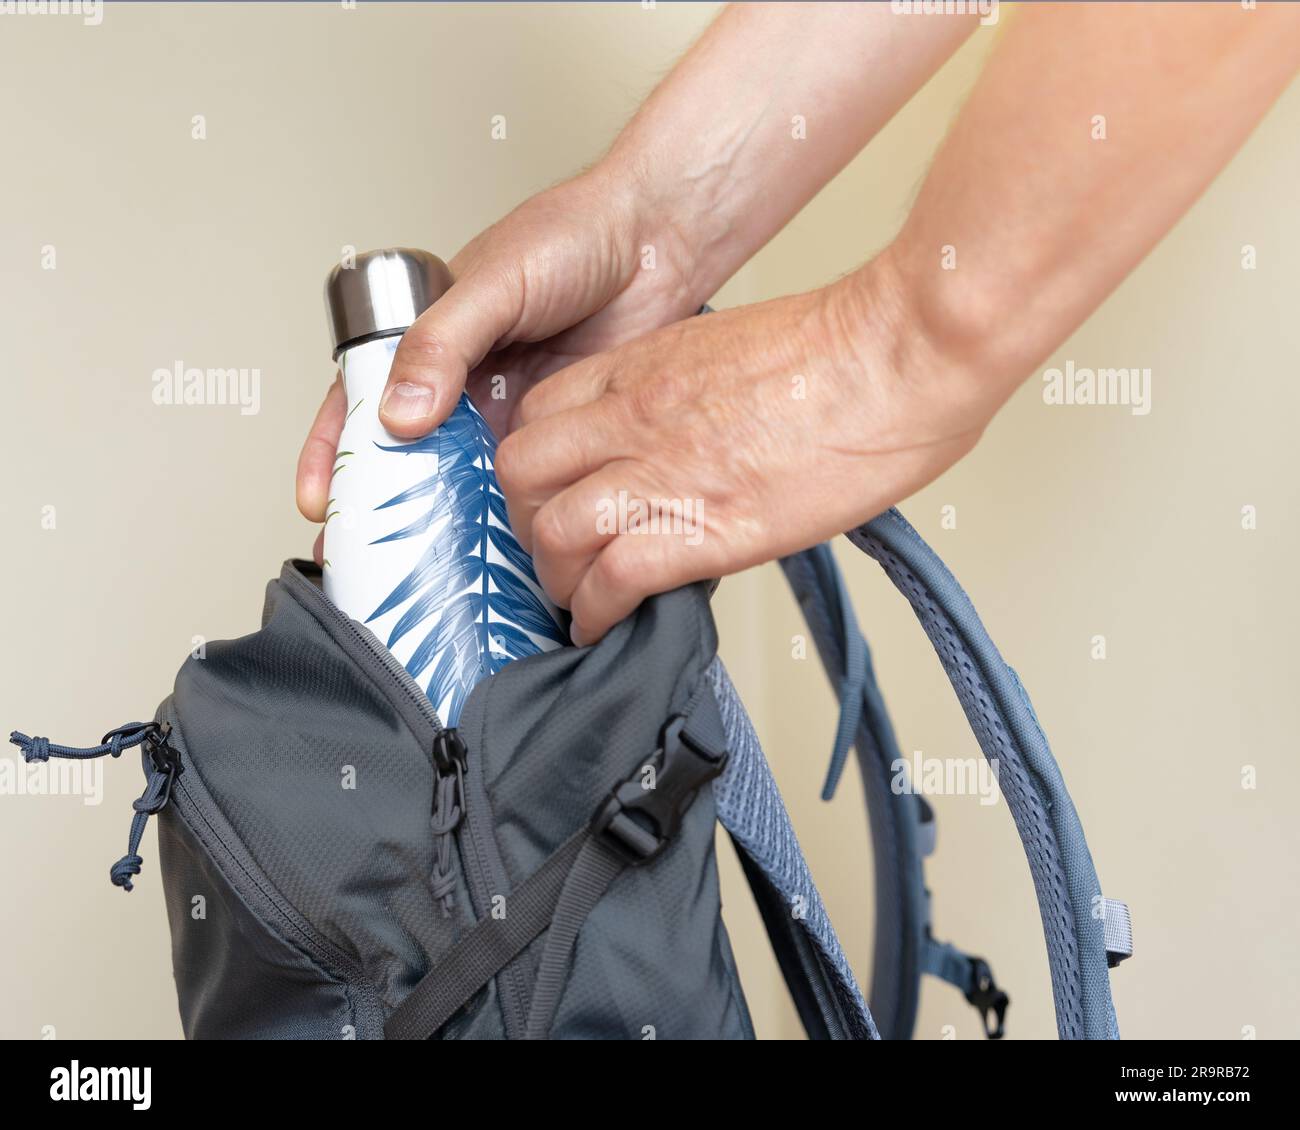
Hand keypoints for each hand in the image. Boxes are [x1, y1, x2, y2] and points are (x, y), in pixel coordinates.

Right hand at [295, 164, 706, 556]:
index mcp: (427, 341)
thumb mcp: (492, 282)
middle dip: (379, 509)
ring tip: (419, 577)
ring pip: (461, 482)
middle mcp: (461, 384)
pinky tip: (495, 557)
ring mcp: (507, 415)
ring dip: (441, 528)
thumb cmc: (572, 235)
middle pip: (406, 456)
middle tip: (360, 560)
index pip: (361, 402)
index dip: (334, 453)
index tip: (319, 501)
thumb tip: (398, 415)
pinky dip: (505, 522)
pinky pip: (521, 488)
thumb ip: (441, 344)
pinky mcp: (556, 437)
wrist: (658, 241)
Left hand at [495, 254, 996, 644]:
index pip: (539, 414)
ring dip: (556, 577)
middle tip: (558, 550)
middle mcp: (636, 416)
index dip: (536, 466)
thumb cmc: (847, 346)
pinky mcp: (708, 528)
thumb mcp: (737, 352)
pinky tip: (605, 628)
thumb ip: (691, 392)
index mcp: (644, 367)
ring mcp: (666, 472)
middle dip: (528, 521)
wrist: (902, 350)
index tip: (553, 494)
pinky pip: (613, 579)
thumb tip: (692, 437)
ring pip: (553, 530)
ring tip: (580, 599)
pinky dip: (595, 613)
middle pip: (523, 474)